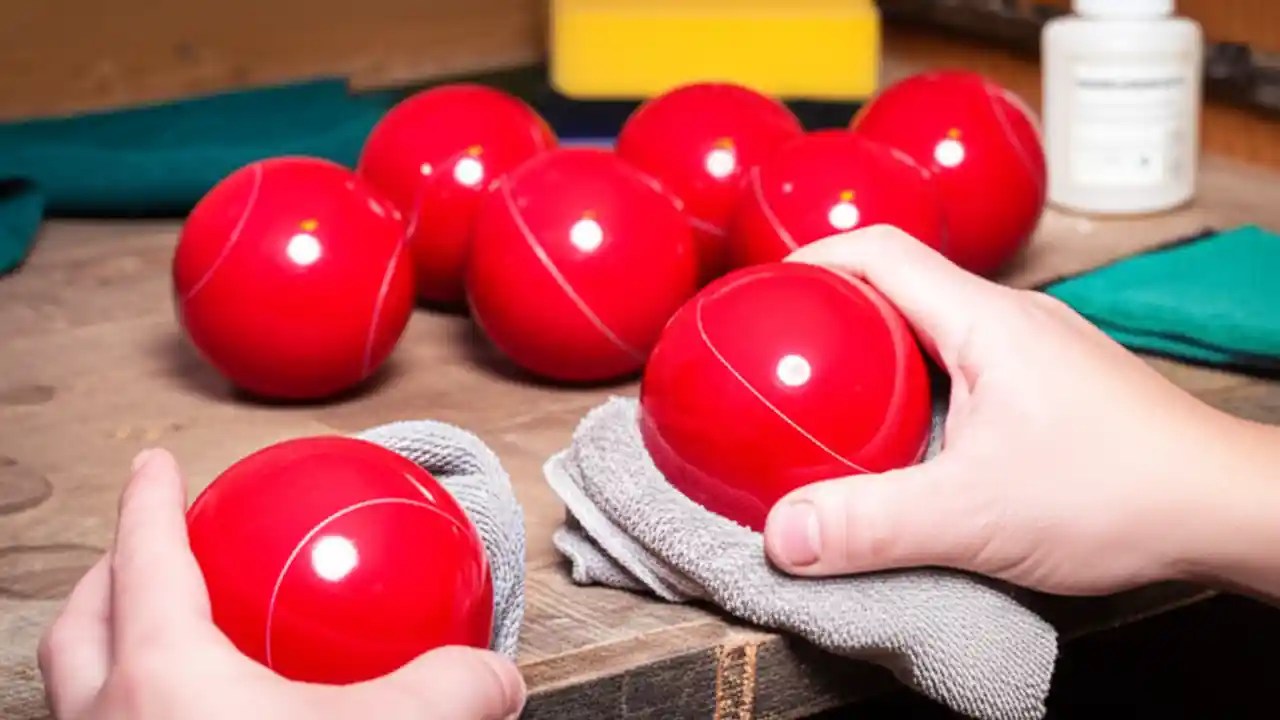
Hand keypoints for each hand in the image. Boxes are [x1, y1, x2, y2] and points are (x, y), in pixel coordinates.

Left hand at [38, 449, 525, 719]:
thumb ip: (453, 692)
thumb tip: (500, 681)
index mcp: (161, 678)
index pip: (144, 559)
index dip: (147, 501)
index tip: (152, 463)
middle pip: (80, 626)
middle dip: (107, 574)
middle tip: (147, 551)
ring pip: (76, 695)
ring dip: (107, 651)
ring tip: (158, 639)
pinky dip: (137, 714)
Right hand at [762, 225, 1279, 595]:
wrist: (1223, 510)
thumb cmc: (1120, 493)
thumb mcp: (975, 516)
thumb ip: (871, 525)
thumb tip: (782, 536)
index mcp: (984, 321)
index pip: (879, 252)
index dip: (811, 260)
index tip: (762, 296)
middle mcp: (1008, 320)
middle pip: (898, 287)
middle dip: (832, 314)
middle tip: (781, 358)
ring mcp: (1032, 352)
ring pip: (931, 331)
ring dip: (875, 358)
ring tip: (828, 402)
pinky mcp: (1047, 387)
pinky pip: (962, 367)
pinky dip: (916, 390)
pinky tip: (904, 441)